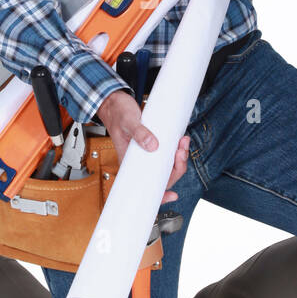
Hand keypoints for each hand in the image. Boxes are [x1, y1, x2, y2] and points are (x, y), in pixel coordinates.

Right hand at [96, 90, 189, 204]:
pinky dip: (176, 150)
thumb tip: (153, 145)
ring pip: (166, 165)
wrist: (114, 101)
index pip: (144, 186)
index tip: (172, 196)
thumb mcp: (127, 121)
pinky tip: (180, 142)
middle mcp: (139, 161)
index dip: (159, 195)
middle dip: (176, 168)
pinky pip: (166, 154)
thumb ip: (139, 133)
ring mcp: (146, 153)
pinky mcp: (152, 144)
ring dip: (178, 158)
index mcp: (129, 162)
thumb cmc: (116, 113)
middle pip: (161, 176)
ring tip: (182, 144)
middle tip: (180, 153)